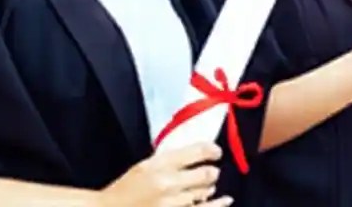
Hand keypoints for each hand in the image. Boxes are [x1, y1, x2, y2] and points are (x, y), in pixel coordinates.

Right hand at [97, 143, 228, 206]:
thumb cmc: (125, 190)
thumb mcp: (145, 166)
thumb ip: (170, 159)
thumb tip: (198, 154)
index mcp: (159, 165)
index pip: (198, 151)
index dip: (212, 150)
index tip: (216, 152)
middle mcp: (168, 184)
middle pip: (207, 173)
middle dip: (212, 172)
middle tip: (210, 173)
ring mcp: (172, 204)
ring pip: (206, 192)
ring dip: (208, 188)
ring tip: (205, 187)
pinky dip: (217, 205)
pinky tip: (225, 200)